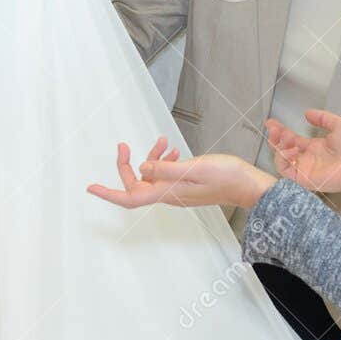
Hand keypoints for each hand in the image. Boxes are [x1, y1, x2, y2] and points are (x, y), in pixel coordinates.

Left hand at [87, 138, 275, 210]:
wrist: (249, 186)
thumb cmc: (227, 177)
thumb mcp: (194, 168)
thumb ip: (166, 168)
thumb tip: (142, 167)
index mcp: (167, 193)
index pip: (130, 197)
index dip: (108, 193)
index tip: (91, 187)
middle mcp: (169, 195)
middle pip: (137, 184)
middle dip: (127, 165)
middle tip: (123, 145)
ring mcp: (178, 192)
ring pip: (152, 176)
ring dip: (151, 158)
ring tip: (163, 142)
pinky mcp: (186, 186)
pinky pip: (166, 175)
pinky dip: (164, 161)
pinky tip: (173, 151)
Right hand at [265, 109, 340, 198]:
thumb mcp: (339, 124)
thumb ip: (323, 118)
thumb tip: (307, 113)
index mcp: (314, 148)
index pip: (291, 140)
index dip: (280, 131)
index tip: (271, 122)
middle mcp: (306, 159)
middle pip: (282, 149)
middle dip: (275, 137)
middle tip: (273, 127)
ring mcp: (304, 169)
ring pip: (281, 160)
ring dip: (279, 146)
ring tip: (286, 137)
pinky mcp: (303, 179)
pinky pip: (285, 171)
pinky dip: (283, 159)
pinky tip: (292, 150)